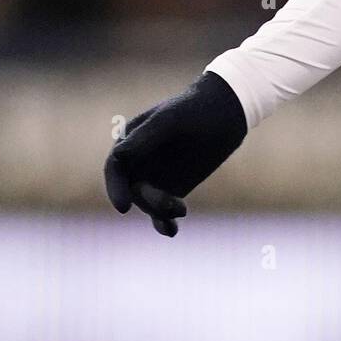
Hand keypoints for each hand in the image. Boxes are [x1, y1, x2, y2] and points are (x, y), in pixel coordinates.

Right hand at [104, 72, 247, 236]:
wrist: (226, 113)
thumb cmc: (195, 109)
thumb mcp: (170, 119)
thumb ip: (145, 137)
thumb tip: (118, 156)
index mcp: (129, 141)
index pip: (115, 169)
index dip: (115, 189)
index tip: (123, 207)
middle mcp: (138, 162)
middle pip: (131, 191)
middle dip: (148, 201)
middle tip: (175, 205)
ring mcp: (155, 178)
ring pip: (148, 204)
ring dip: (161, 211)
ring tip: (182, 209)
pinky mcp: (174, 190)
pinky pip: (162, 213)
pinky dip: (164, 224)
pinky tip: (171, 231)